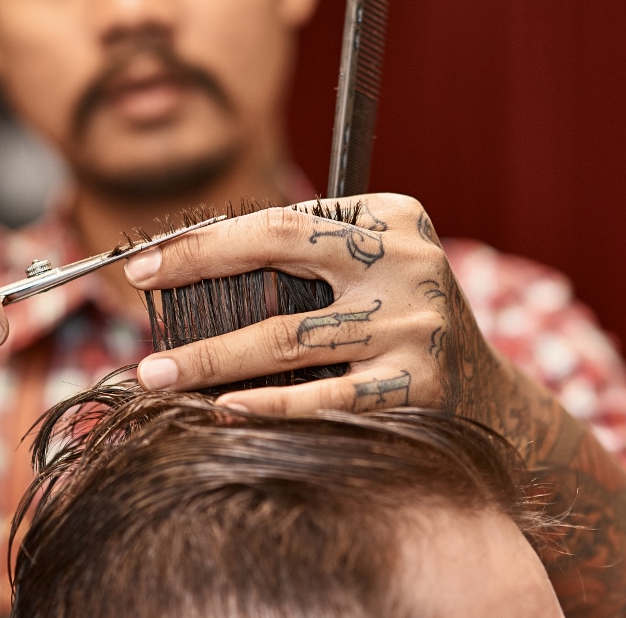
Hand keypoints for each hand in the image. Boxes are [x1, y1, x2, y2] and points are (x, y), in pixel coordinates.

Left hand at [123, 193, 505, 416]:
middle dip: (198, 270)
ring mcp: (414, 325)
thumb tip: (185, 266)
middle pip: (282, 253)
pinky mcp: (416, 387)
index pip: (282, 219)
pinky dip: (266, 405)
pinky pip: (321, 398)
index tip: (144, 262)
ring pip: (288, 336)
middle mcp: (408, 261)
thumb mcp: (370, 271)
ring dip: (210, 357)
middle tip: (135, 295)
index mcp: (393, 217)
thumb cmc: (398, 324)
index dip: (207, 239)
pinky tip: (222, 409)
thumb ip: (303, 258)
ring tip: (156, 373)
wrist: (489, 402)